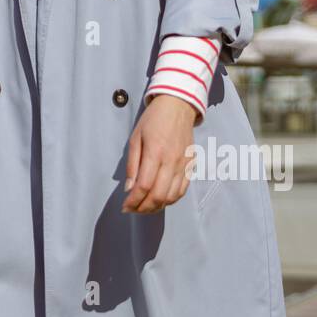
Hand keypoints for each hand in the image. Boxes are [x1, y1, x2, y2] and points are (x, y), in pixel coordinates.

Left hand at [122, 93, 199, 213]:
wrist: (178, 106)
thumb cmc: (153, 120)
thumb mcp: (135, 138)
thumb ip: (132, 165)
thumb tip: (129, 188)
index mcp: (155, 152)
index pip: (144, 186)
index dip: (133, 201)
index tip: (125, 206)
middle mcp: (171, 161)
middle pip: (159, 196)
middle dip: (143, 208)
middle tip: (133, 210)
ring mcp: (183, 165)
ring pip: (172, 196)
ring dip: (157, 207)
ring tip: (144, 207)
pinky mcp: (191, 166)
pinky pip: (182, 190)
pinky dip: (171, 200)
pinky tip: (160, 200)